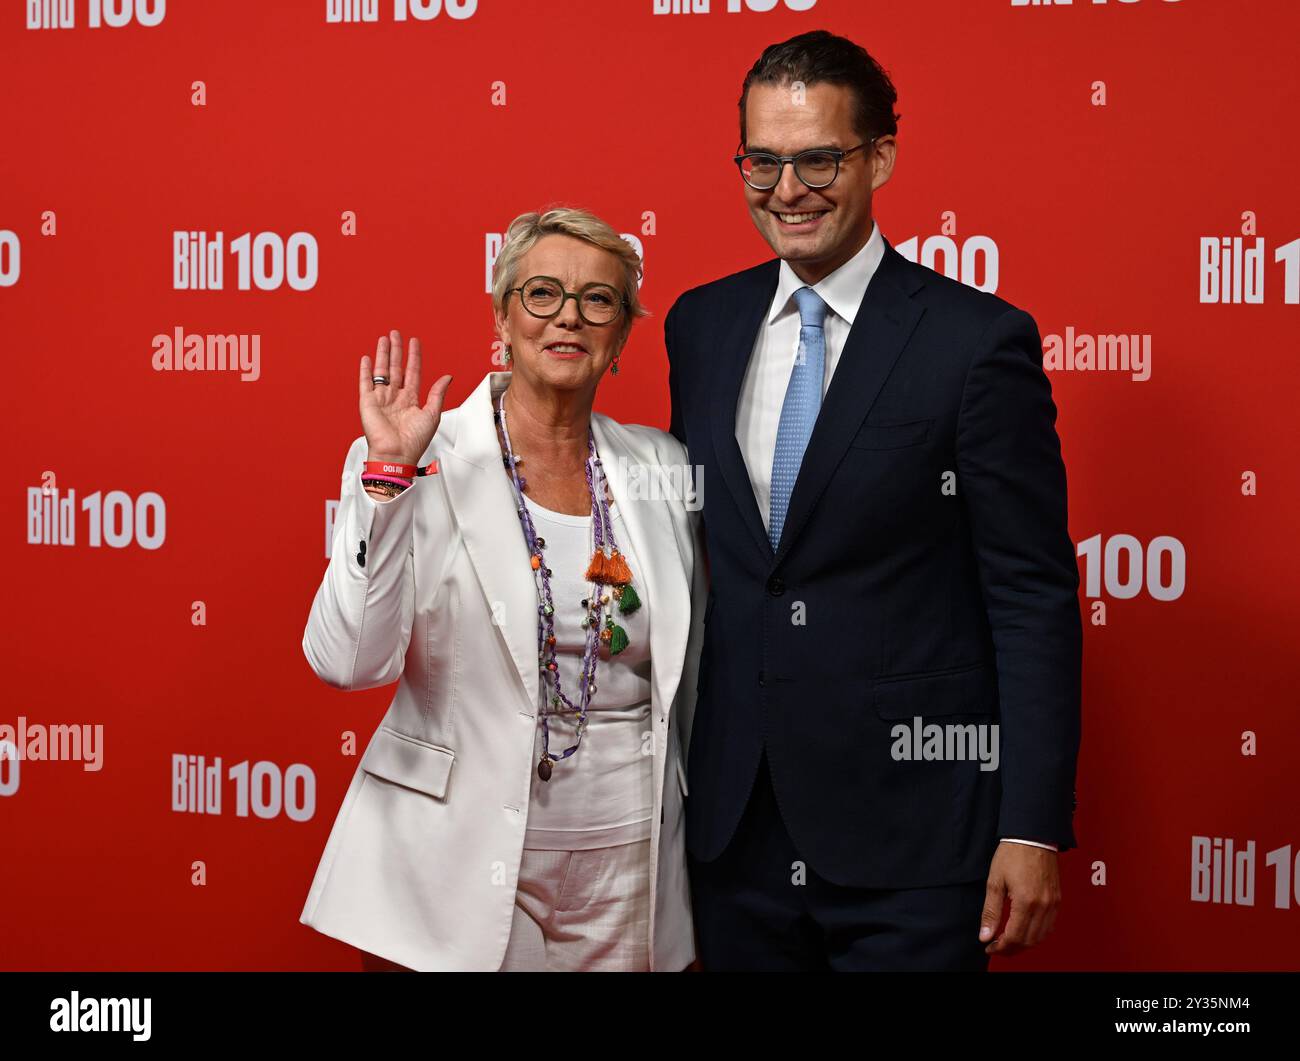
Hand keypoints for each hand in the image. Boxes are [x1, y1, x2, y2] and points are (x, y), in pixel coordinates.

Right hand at [359, 329, 451, 464]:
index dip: (414, 357)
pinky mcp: (367, 403)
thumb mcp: (432, 414)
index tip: (415, 342)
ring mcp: (381, 399)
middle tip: (396, 334)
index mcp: (410, 400)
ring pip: (382, 371)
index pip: (412, 372)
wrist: (397, 454)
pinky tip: (367, 358)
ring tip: (384, 339)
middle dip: (396, 350)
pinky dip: (365, 370)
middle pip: (396, 368)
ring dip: (383, 355)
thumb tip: (448, 377)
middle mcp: (395, 398)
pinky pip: (365, 383)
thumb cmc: (415, 441)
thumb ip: (438, 394)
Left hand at [978, 841, 1060, 956]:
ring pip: (1041, 936)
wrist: (1032, 836)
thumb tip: (985, 934)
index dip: (1000, 947)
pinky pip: (1049, 926)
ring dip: (1024, 944)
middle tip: (997, 947)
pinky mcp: (1057, 900)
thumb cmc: (1012, 854)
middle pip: (1028, 941)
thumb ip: (990, 912)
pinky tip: (1026, 932)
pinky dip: (1037, 934)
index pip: (1014, 937)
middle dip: (1011, 949)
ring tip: (1009, 942)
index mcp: (1025, 901)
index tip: (989, 946)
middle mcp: (1043, 905)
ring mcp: (1053, 903)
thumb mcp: (995, 882)